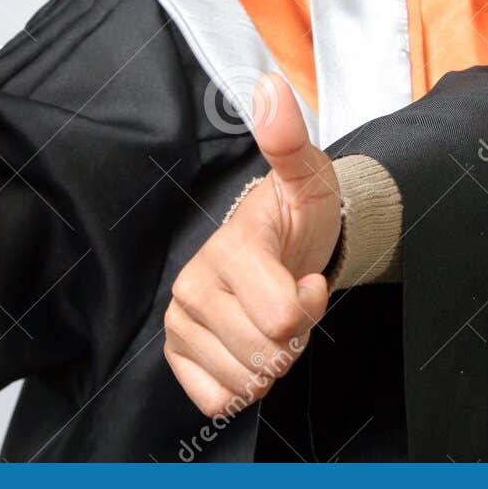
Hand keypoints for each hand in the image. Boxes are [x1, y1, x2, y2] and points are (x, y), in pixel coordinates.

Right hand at [164, 72, 341, 416]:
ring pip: (246, 381)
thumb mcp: (307, 176)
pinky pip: (217, 401)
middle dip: (295, 337)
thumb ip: (289, 140)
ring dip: (273, 360)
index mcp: (229, 250)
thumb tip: (269, 88)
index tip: (309, 277)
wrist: (282, 244)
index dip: (311, 306)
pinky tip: (247, 345)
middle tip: (290, 299)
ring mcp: (181, 322)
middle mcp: (194, 286)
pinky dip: (242, 385)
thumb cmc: (299, 214)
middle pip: (269, 356)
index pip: (284, 318)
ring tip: (270, 319)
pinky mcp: (177, 354)